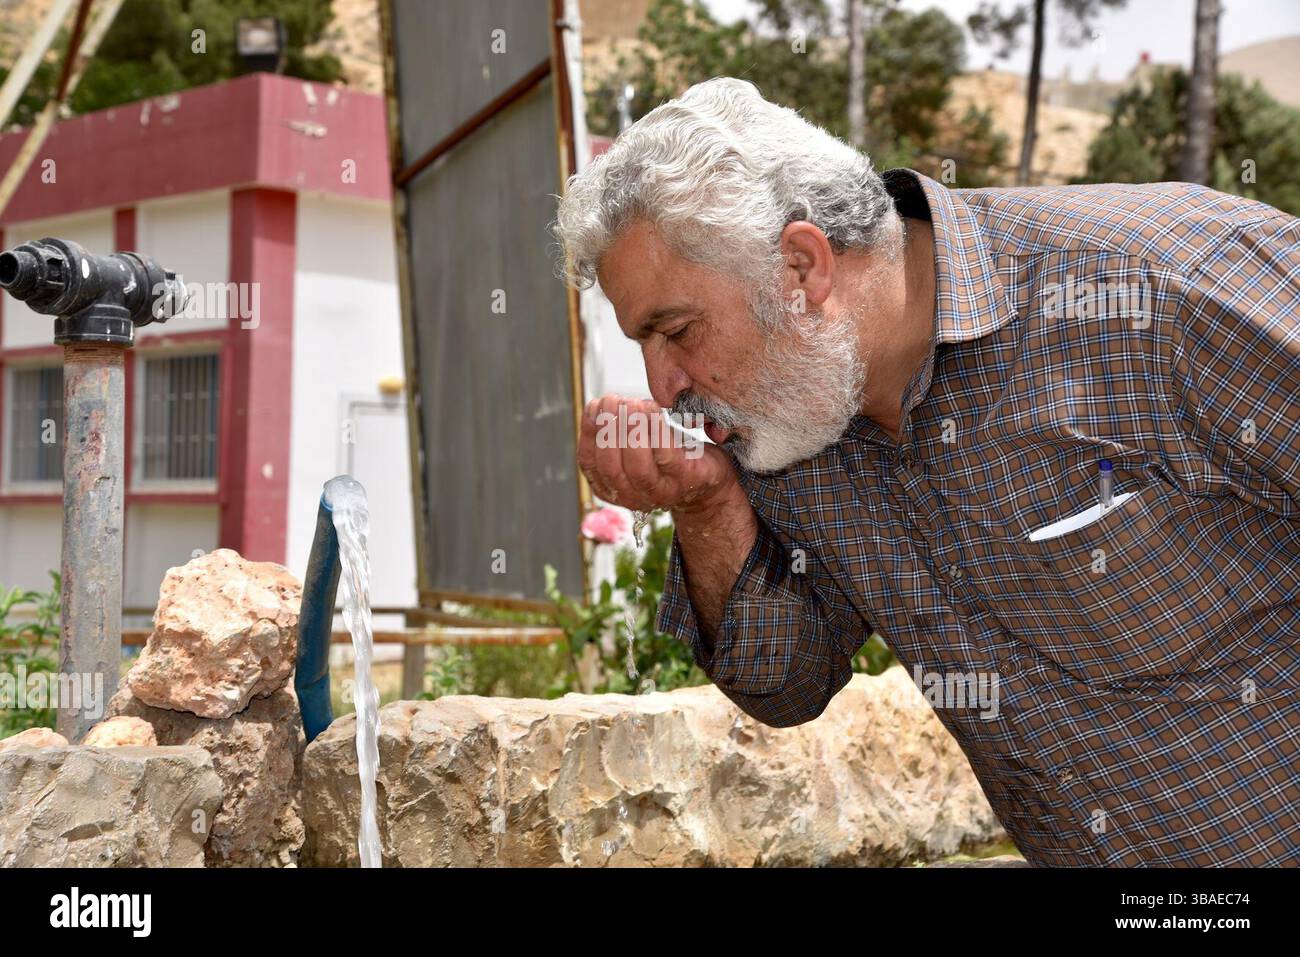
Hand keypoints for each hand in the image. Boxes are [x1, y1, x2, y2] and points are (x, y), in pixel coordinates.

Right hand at [577, 395, 740, 514]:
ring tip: (632, 403)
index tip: (595, 404)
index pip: (589, 463)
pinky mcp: (685, 481)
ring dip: (631, 429)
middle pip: (610, 466)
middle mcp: (633, 497)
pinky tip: (652, 408)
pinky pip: (666, 456)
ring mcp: (661, 492)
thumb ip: (614, 435)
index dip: (588, 431)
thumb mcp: (633, 448)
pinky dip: (656, 430)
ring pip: (637, 465)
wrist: (709, 480)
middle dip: (608, 428)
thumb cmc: (665, 456)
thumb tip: (597, 406)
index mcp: (612, 489)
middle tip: (612, 400)